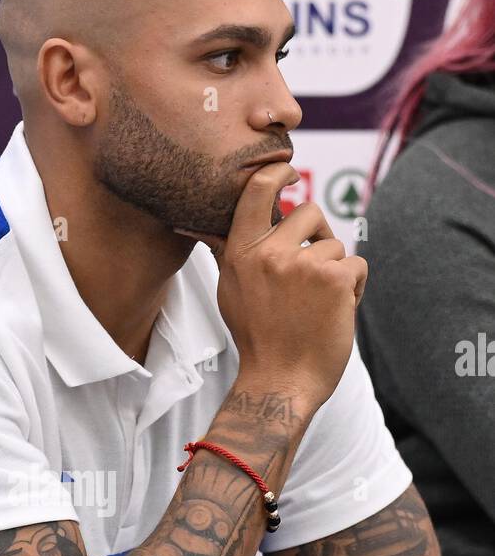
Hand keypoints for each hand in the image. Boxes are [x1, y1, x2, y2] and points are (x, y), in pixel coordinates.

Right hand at [175, 161, 365, 412]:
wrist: (280, 383)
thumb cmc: (258, 341)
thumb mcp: (230, 292)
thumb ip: (230, 253)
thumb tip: (197, 222)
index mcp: (241, 254)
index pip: (256, 191)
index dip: (277, 173)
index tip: (287, 173)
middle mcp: (270, 253)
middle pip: (309, 213)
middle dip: (319, 237)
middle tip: (313, 273)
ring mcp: (304, 264)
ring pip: (335, 246)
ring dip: (335, 272)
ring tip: (318, 306)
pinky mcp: (334, 278)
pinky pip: (356, 266)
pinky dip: (353, 288)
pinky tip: (335, 313)